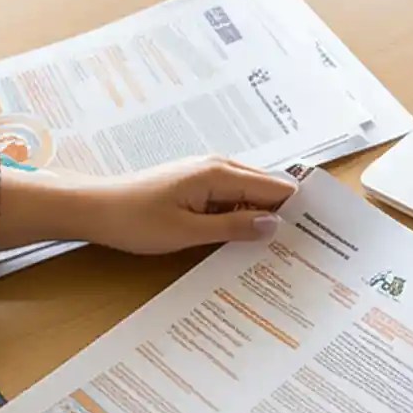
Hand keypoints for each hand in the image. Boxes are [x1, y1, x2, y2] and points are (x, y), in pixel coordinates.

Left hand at [0, 156, 296, 253]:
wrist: (93, 208)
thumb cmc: (135, 220)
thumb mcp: (187, 232)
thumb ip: (234, 227)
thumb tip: (274, 225)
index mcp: (220, 174)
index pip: (274, 188)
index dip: (298, 208)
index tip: (319, 230)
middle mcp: (219, 166)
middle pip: (266, 188)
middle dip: (285, 212)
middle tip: (306, 244)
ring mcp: (207, 173)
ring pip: (250, 194)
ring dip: (262, 216)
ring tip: (281, 245)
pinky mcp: (198, 184)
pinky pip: (232, 198)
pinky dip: (242, 215)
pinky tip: (246, 237)